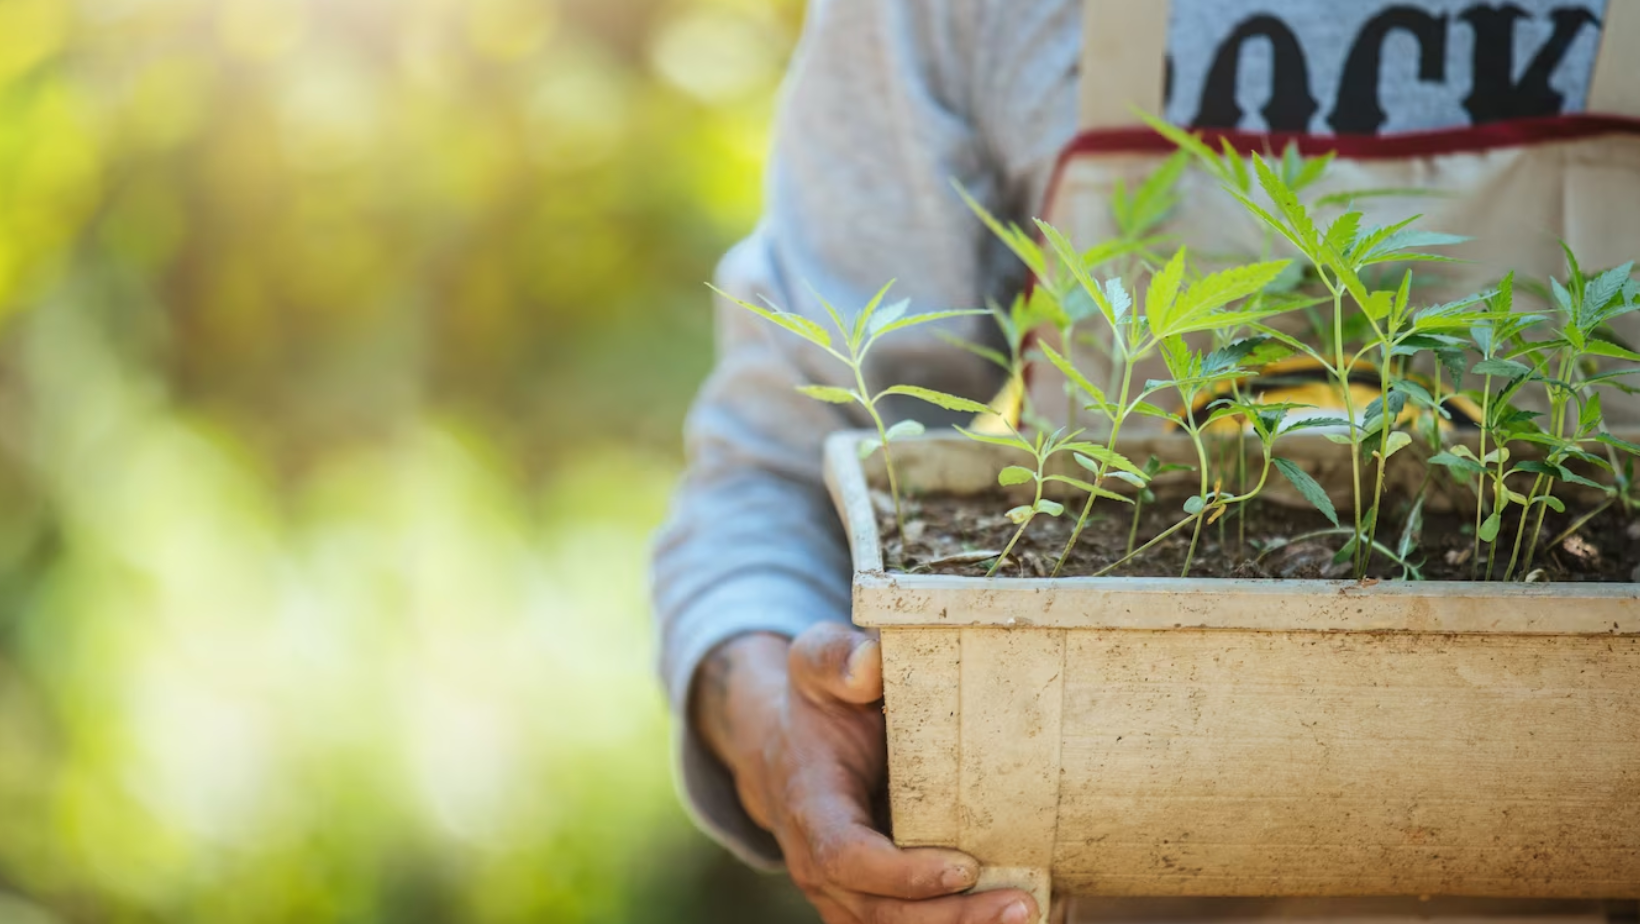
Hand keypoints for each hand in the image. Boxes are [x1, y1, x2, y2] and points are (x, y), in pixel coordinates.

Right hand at [693, 624, 1037, 923]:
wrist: (787, 747)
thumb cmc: (818, 702)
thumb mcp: (817, 662)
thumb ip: (837, 657)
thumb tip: (871, 665)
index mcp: (810, 805)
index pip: (847, 855)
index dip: (902, 872)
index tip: (964, 865)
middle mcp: (817, 862)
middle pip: (879, 912)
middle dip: (950, 917)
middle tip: (1022, 904)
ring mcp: (839, 891)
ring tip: (1028, 913)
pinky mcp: (866, 902)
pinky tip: (1009, 918)